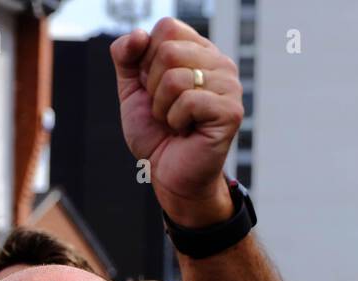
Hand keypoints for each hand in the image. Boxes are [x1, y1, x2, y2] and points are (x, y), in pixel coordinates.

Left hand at [111, 17, 241, 227]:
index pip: (168, 27)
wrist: (169, 174)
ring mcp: (230, 87)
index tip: (154, 86)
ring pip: (176, 76)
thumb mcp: (131, 88)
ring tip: (175, 122)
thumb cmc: (156, 134)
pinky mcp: (231, 111)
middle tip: (165, 109)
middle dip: (153, 85)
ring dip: (163, 106)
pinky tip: (186, 131)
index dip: (148, 58)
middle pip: (169, 49)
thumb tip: (139, 34)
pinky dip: (175, 120)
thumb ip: (126, 55)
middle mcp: (220, 64)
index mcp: (199, 52)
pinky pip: (188, 101)